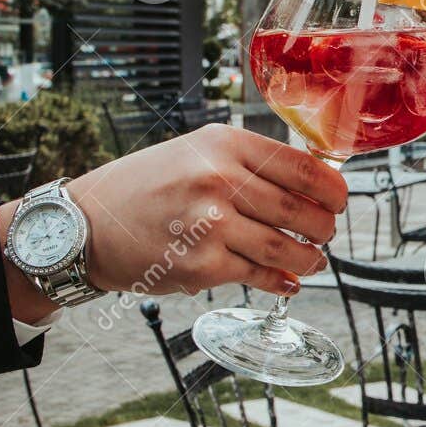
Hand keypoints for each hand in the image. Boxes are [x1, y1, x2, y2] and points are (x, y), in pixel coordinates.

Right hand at [0, 125, 347, 318]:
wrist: (87, 224)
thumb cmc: (147, 186)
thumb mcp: (198, 151)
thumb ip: (251, 162)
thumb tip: (313, 182)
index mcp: (226, 144)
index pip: (306, 169)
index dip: (334, 191)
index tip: (338, 201)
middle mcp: (220, 180)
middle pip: (304, 211)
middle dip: (325, 228)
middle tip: (325, 233)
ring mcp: (211, 225)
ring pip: (288, 248)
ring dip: (310, 259)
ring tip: (312, 259)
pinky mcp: (202, 266)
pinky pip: (261, 276)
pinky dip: (283, 282)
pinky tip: (288, 281)